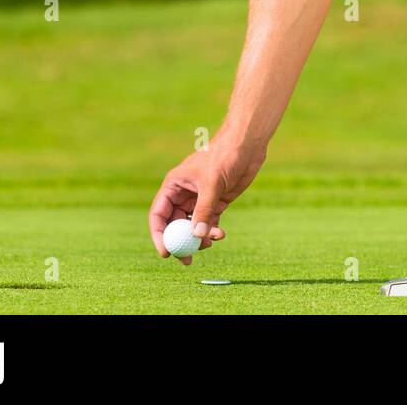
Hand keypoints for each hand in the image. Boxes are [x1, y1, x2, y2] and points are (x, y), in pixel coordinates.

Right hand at [148, 136, 266, 263]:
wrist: (247, 145)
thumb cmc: (225, 156)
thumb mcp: (212, 183)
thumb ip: (204, 210)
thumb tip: (196, 236)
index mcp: (174, 185)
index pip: (159, 214)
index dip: (159, 235)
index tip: (165, 252)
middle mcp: (184, 194)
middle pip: (175, 224)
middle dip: (181, 242)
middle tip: (187, 260)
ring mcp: (200, 199)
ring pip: (193, 226)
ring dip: (199, 237)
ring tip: (212, 241)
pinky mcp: (216, 202)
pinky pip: (209, 222)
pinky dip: (212, 230)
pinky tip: (220, 234)